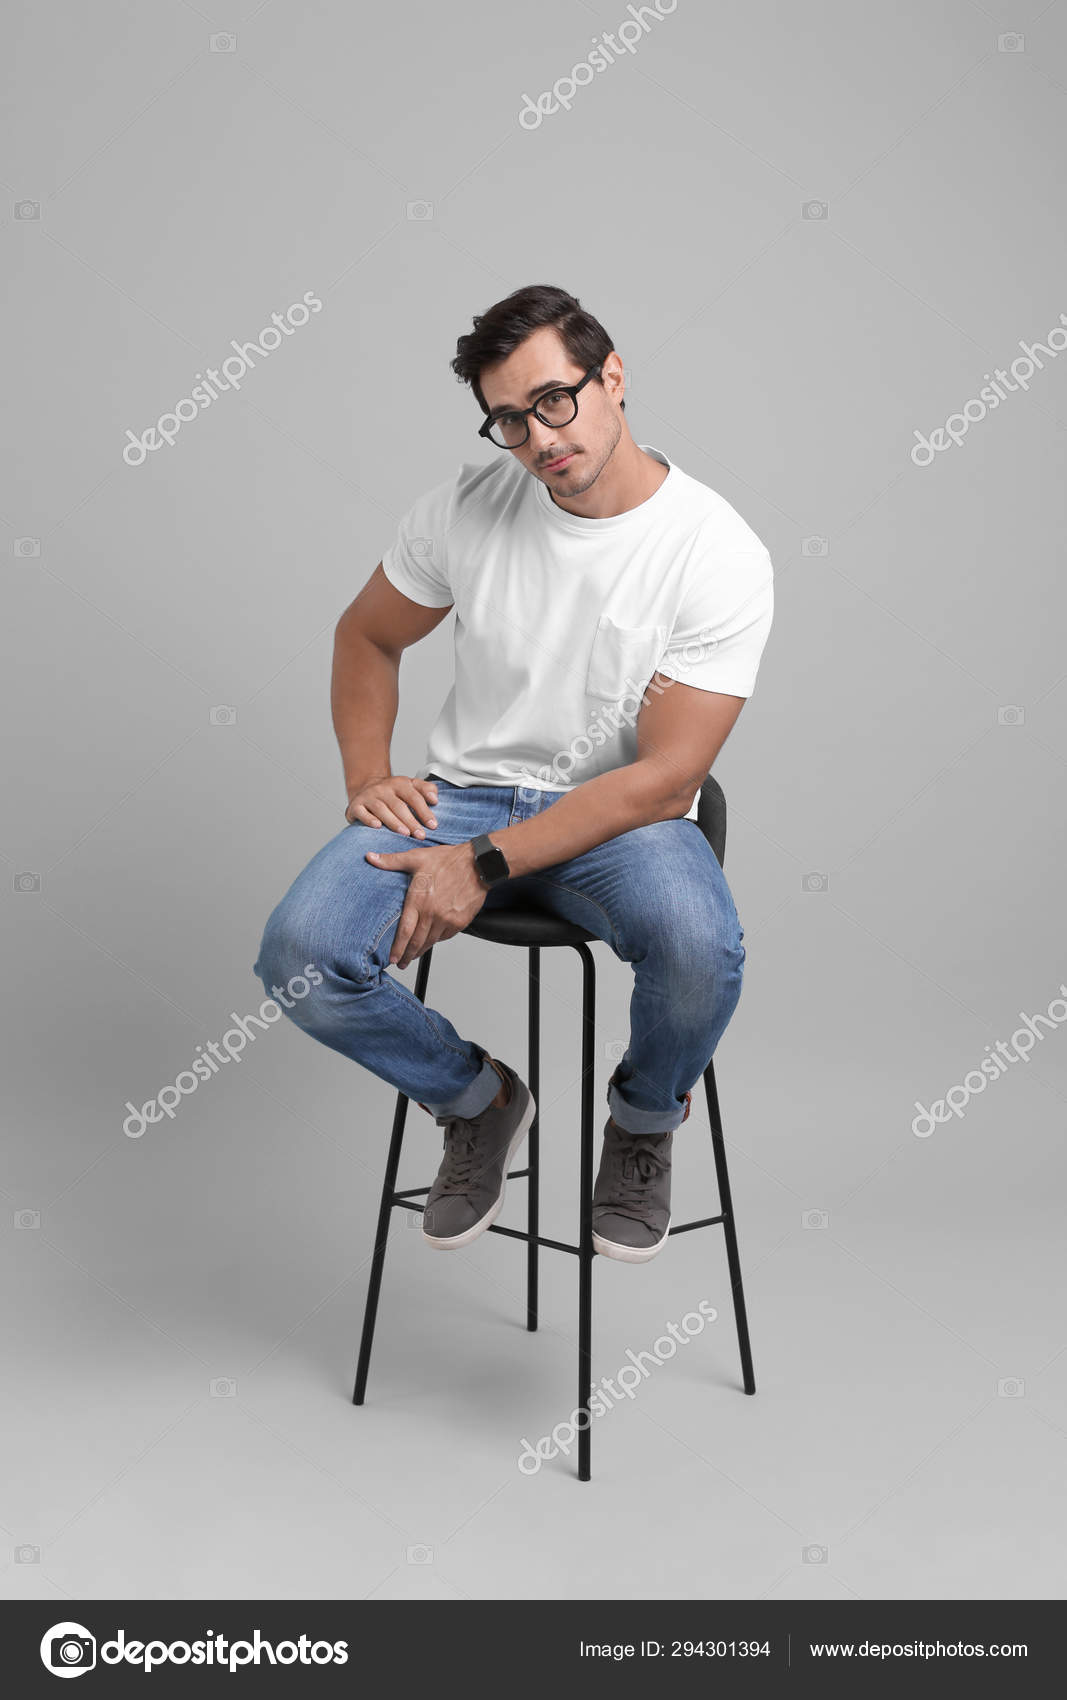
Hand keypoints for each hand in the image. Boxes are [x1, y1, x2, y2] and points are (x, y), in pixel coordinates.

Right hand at [345, 774, 437, 836]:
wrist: (365, 789)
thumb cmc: (393, 793)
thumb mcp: (411, 786)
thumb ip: (426, 789)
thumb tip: (435, 799)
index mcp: (400, 783)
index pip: (414, 797)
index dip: (424, 811)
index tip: (433, 825)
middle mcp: (383, 788)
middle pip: (399, 805)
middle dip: (411, 821)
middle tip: (421, 835)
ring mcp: (369, 796)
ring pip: (382, 809)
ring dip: (394, 822)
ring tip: (405, 833)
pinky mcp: (356, 805)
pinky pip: (362, 812)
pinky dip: (369, 819)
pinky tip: (377, 826)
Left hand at [365, 840, 486, 966]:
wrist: (478, 864)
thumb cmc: (449, 860)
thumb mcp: (416, 858)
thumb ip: (392, 861)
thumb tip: (371, 858)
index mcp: (418, 900)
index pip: (404, 931)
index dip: (397, 948)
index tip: (392, 958)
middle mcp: (432, 913)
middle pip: (417, 942)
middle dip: (407, 955)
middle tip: (402, 963)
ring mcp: (447, 919)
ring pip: (432, 941)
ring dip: (422, 950)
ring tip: (415, 955)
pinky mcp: (460, 921)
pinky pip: (446, 936)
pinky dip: (438, 939)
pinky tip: (433, 939)